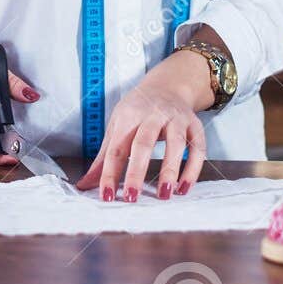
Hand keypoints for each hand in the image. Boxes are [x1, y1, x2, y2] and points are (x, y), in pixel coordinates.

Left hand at [77, 50, 208, 200]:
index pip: (116, 148)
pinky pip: (198, 148)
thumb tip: (84, 185)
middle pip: (143, 143)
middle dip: (136, 171)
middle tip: (132, 197)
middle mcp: (153, 115)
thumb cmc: (138, 110)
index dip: (110, 173)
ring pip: (175, 143)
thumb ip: (103, 158)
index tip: (107, 196)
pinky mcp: (194, 125)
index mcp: (128, 116)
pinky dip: (193, 169)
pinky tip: (184, 188)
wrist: (167, 86)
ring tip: (164, 195)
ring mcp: (176, 118)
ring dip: (170, 170)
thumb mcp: (117, 126)